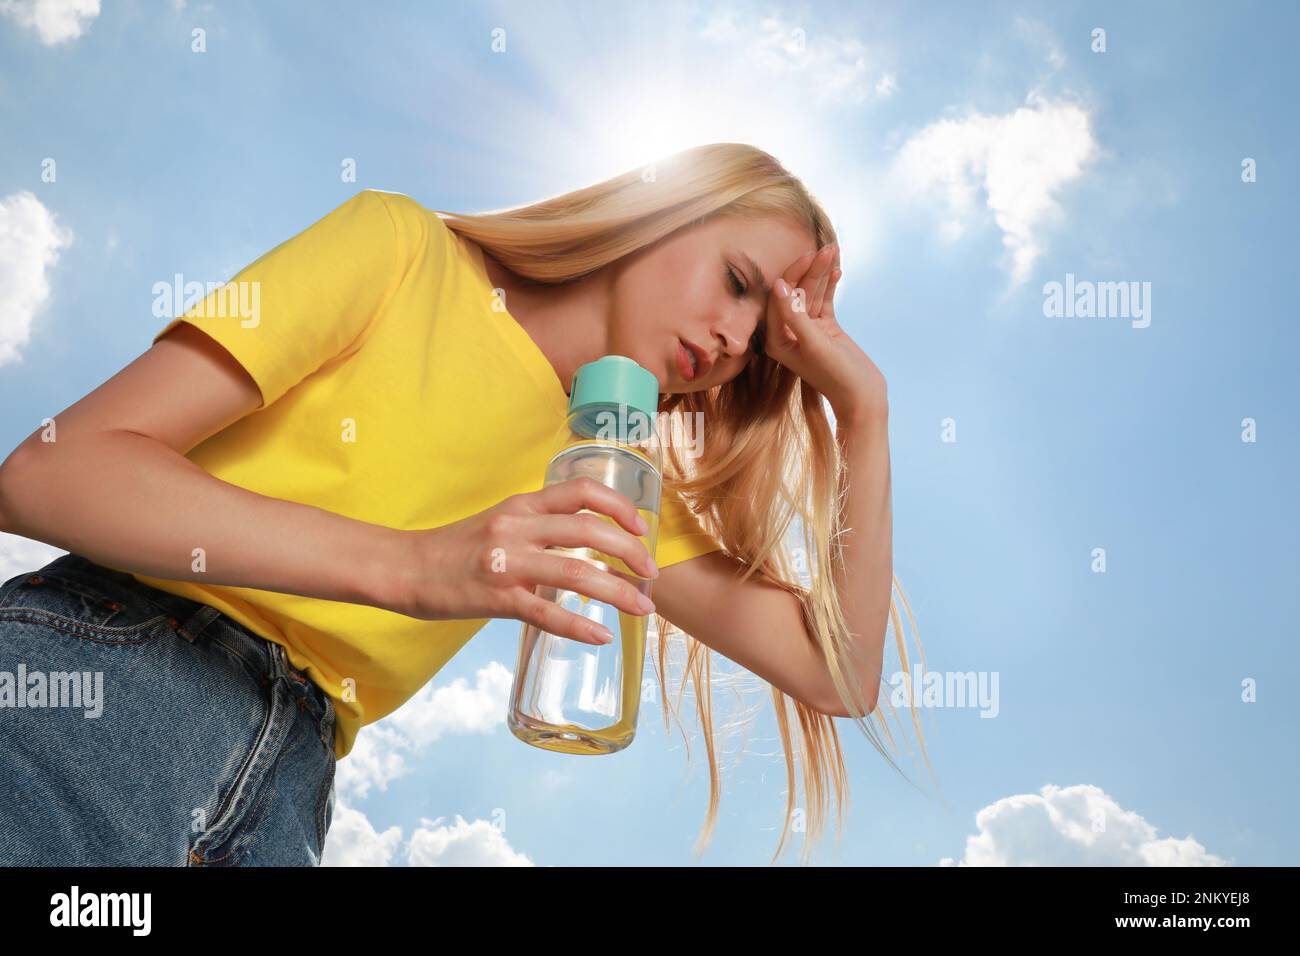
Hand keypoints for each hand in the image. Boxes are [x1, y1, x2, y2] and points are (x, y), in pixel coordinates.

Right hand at [391, 477, 659, 644]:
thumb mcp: (500, 522)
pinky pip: (547, 614)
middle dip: (631, 554)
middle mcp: (518, 528)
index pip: (582, 492)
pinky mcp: (497, 599)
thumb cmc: (454, 549)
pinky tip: (602, 636)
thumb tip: (585, 540)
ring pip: (578, 573)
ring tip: (642, 608)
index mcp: (521, 505)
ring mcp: (507, 564)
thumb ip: (539, 526)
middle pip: (590, 532)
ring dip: (619, 592)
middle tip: (651, 575)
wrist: (404, 568)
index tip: (640, 528)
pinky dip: (580, 626)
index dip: (620, 506)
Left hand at [760, 242, 887, 422]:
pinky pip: (824, 300)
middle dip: (810, 270)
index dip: (793, 276)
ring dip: (822, 272)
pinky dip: (830, 285)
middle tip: (827, 248)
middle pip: (796, 293)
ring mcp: (807, 329)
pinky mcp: (824, 328)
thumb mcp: (814, 344)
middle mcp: (787, 333)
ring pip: (812, 294)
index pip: (779, 299)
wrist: (862, 396)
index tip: (809, 256)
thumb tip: (778, 284)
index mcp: (776, 340)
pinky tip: (837, 270)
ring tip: (834, 251)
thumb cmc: (835, 376)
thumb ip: (795, 315)